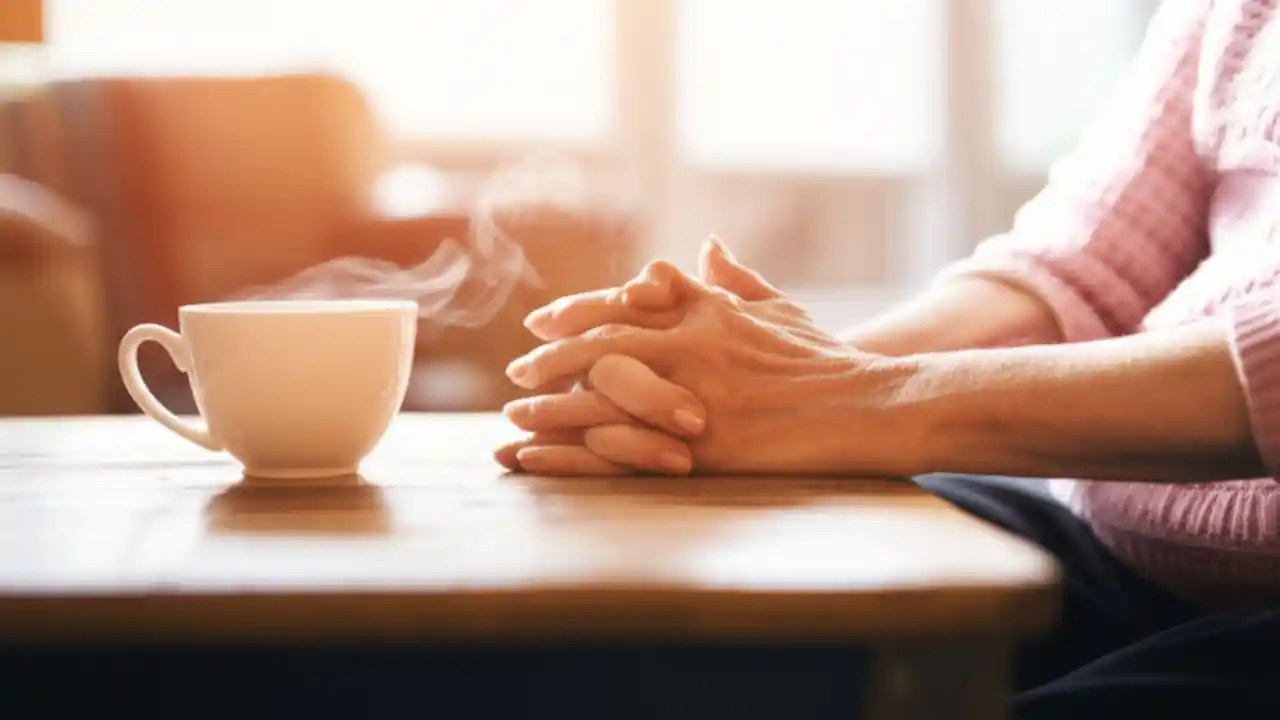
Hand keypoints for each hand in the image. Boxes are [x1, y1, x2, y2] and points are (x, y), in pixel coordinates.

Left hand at [497, 238, 924, 475]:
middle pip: (600, 346)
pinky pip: (618, 450)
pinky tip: (535, 458)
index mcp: (706, 312)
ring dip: (549, 407)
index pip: (625, 303)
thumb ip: (735, 279)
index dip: (578, 312)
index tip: (543, 321)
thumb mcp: (780, 307)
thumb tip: (706, 247)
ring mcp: (691, 396)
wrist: (867, 407)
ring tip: (514, 418)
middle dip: (551, 359)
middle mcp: (691, 346)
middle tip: (516, 371)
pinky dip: (570, 456)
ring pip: (600, 396)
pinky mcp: (698, 447)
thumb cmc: (826, 359)